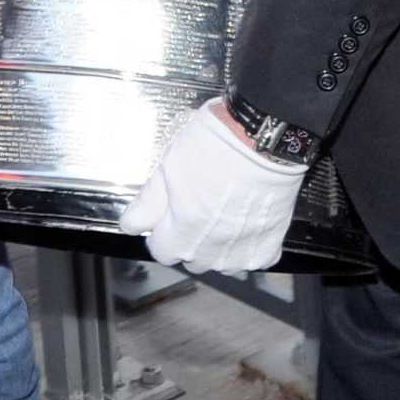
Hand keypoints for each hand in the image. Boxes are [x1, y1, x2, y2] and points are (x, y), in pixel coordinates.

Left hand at [118, 98, 307, 275]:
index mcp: (183, 233)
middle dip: (188, 238)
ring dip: (216, 246)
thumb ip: (148, 203)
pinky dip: (246, 245)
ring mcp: (242, 252)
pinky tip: (244, 220)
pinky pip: (251, 259)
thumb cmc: (217, 145)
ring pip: (220, 263)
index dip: (161, 230)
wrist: (264, 136)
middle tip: (197, 204)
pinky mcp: (268, 246)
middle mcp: (212, 251)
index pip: (161, 251)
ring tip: (222, 211)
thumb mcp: (169, 165)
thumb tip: (131, 224)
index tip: (168, 214)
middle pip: (190, 259)